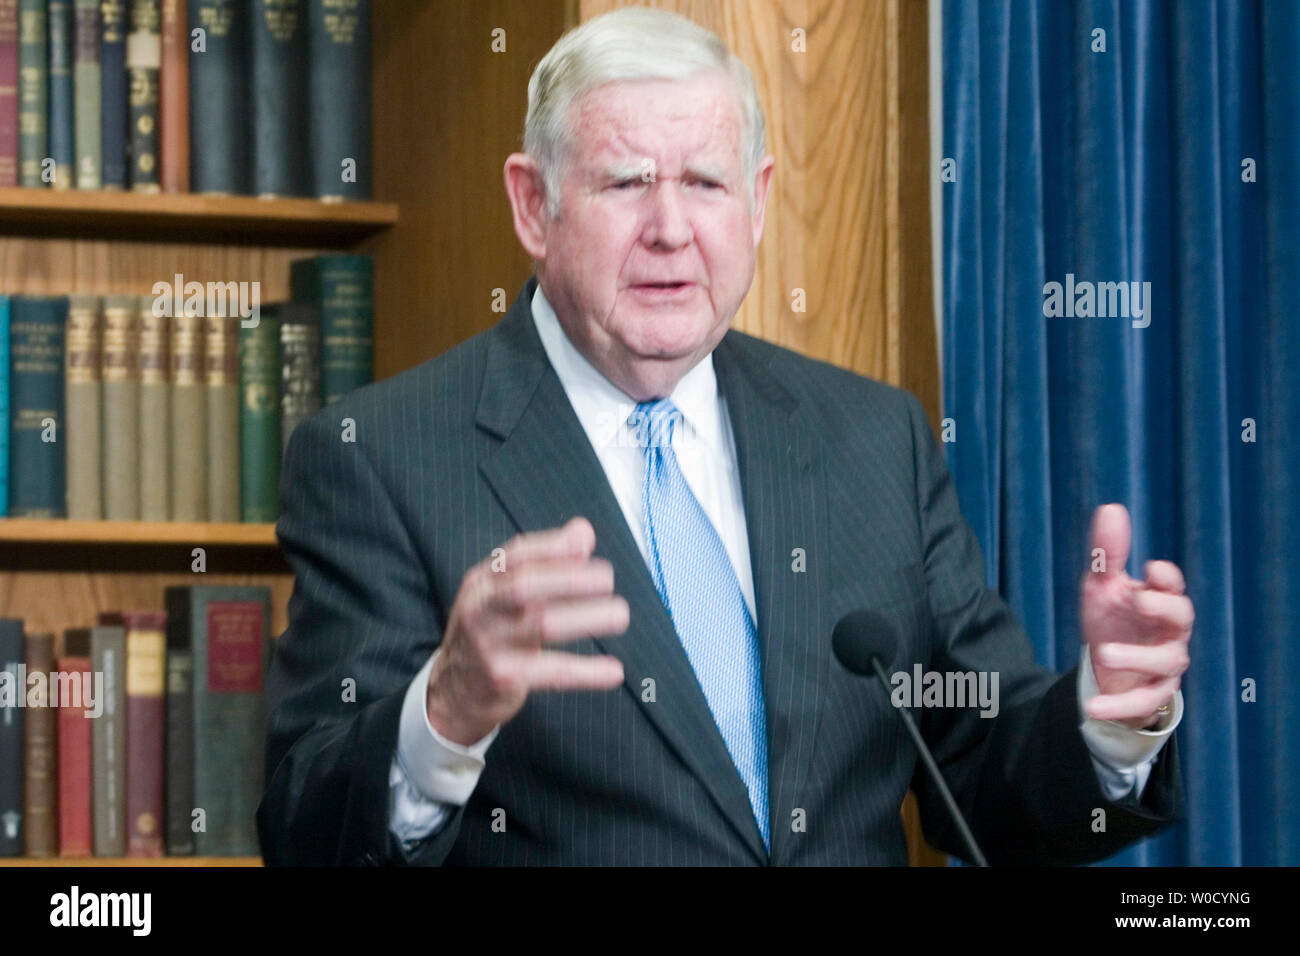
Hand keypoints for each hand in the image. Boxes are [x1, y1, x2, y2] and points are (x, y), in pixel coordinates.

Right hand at [426, 517, 629, 745]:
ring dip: (586, 618)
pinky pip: (551, 672)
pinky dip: (586, 672)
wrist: (452, 692)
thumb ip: (544, 563)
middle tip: (608, 579)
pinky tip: (614, 671)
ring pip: (541, 626)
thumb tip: (583, 532)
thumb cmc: (490, 634)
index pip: (516, 555)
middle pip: (525, 586)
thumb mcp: (503, 595)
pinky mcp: (502, 678)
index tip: (586, 545)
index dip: (553, 547)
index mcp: (482, 582)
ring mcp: (489, 644)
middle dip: (569, 578)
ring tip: (620, 616)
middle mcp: (481, 608)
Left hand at [1080, 504, 1192, 729]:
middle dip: (1164, 608)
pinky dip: (1118, 705)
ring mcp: (1165, 664)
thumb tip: (1111, 508)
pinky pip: (1142, 701)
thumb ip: (1107, 554)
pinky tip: (1091, 708)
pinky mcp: (1153, 693)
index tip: (1149, 568)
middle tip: (1139, 599)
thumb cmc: (1114, 621)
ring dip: (1136, 657)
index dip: (1165, 578)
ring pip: (1166, 661)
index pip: (1172, 586)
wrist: (1109, 669)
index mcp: (1159, 600)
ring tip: (1104, 652)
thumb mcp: (1103, 587)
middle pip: (1182, 618)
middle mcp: (1170, 632)